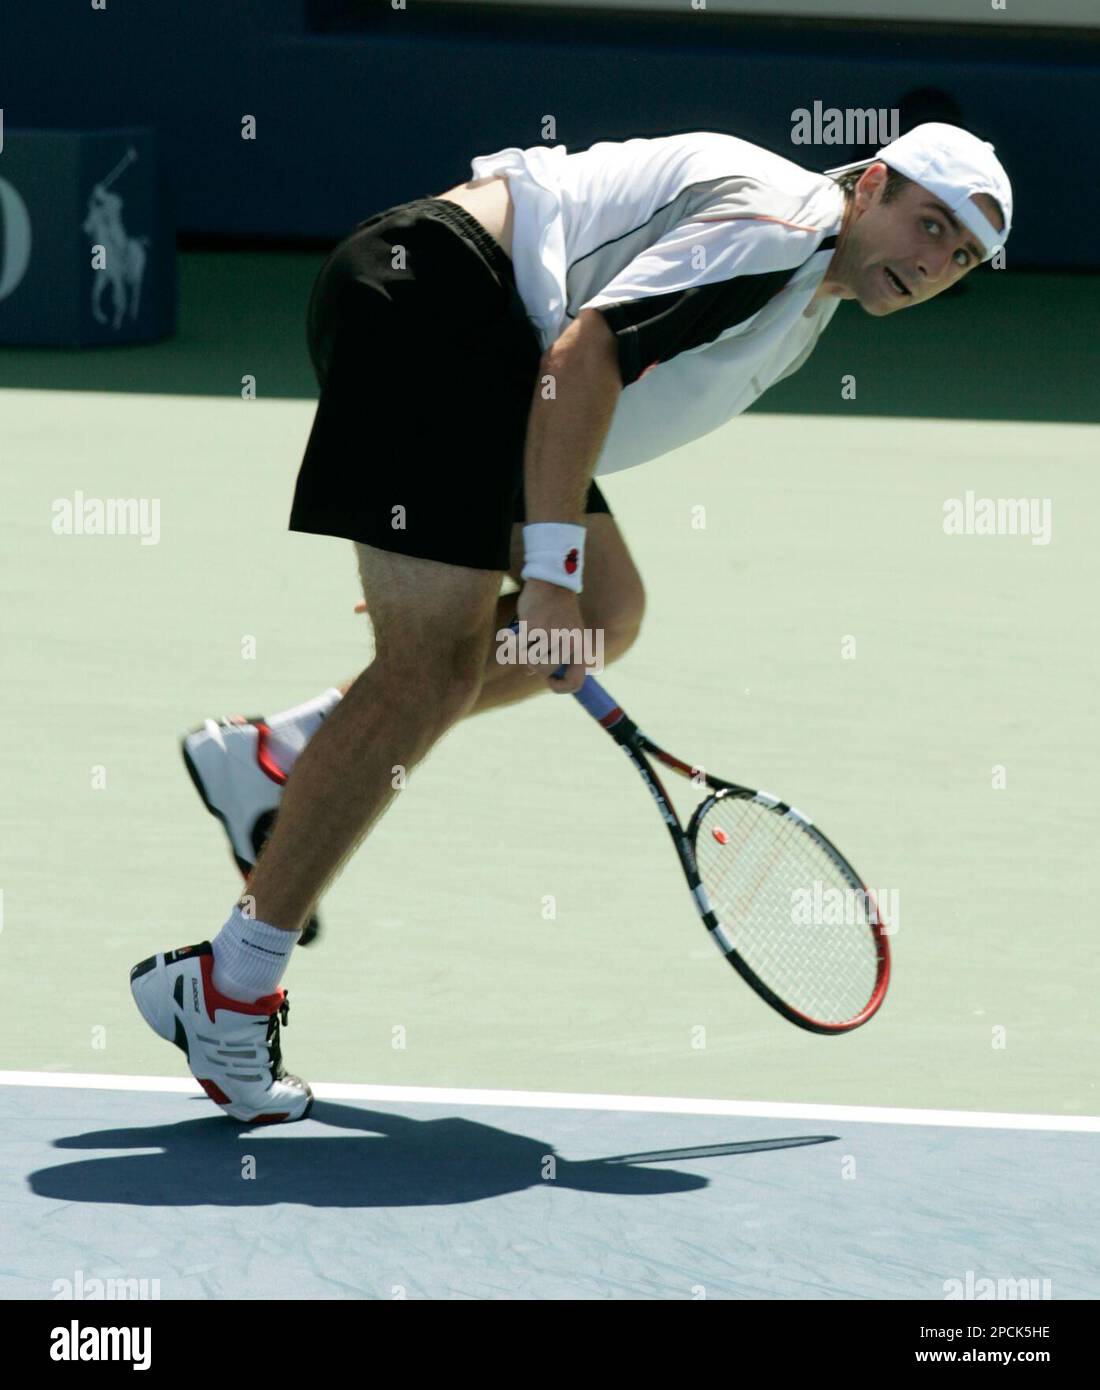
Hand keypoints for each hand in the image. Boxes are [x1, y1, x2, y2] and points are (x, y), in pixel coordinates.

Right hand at [515, 579, 588, 693]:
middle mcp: (569, 644)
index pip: (575, 683)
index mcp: (581, 647)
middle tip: (534, 649)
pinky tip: (518, 631)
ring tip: (530, 635)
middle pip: (546, 671)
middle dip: (535, 664)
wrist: (552, 581)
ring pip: (531, 661)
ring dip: (525, 651)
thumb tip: (531, 674)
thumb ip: (556, 655)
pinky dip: (515, 642)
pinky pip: (520, 647)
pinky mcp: (534, 627)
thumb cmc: (558, 610)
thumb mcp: (566, 634)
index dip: (560, 687)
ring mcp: (552, 636)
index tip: (550, 680)